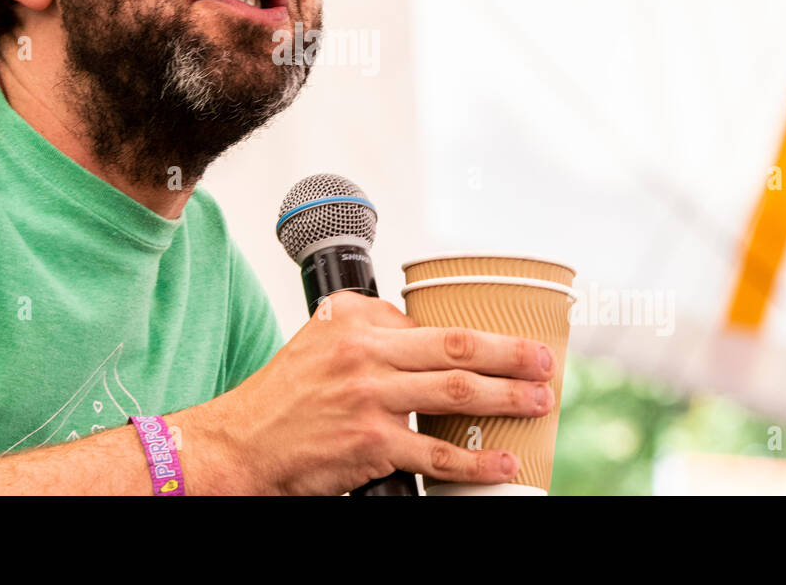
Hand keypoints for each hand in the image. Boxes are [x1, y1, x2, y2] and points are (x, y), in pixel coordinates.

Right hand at [205, 290, 555, 495]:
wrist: (241, 444)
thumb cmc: (282, 397)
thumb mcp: (319, 341)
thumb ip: (368, 330)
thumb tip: (418, 332)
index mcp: (356, 322)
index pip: (431, 323)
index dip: (478, 335)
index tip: (509, 343)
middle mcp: (364, 353)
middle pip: (457, 347)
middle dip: (511, 354)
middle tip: (545, 361)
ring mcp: (368, 399)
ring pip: (455, 393)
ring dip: (507, 398)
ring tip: (538, 402)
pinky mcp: (368, 444)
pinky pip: (435, 455)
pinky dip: (476, 462)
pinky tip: (504, 463)